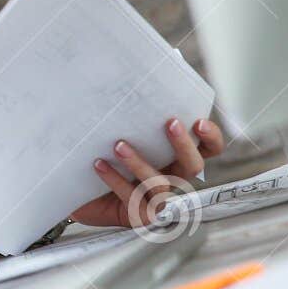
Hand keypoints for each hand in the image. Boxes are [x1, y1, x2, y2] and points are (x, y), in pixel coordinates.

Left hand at [72, 118, 224, 228]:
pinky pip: (131, 198)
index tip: (199, 121)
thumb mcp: (121, 131)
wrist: (77, 190)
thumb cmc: (103, 154)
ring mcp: (157, 201)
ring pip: (160, 184)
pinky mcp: (138, 216)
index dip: (211, 138)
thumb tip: (138, 72)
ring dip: (140, 163)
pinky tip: (98, 164)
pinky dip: (115, 179)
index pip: (208, 150)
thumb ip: (135, 111)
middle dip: (183, 144)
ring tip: (118, 145)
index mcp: (175, 159)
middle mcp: (172, 180)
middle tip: (169, 123)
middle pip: (193, 166)